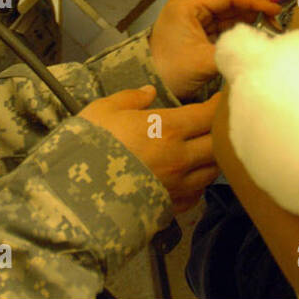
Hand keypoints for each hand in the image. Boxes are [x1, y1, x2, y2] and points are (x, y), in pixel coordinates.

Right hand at [80, 88, 222, 212]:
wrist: (75, 195)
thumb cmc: (88, 147)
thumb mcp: (104, 111)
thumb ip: (130, 98)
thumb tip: (149, 91)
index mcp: (168, 129)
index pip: (208, 114)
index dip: (219, 104)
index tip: (223, 97)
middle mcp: (180, 157)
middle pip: (219, 143)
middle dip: (223, 130)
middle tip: (221, 121)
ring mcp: (178, 185)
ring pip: (212, 170)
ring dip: (213, 157)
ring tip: (206, 148)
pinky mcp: (171, 207)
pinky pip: (196, 194)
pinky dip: (198, 183)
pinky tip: (189, 176)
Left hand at [149, 0, 281, 99]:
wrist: (148, 84)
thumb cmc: (168, 71)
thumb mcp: (204, 62)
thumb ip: (234, 53)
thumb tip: (261, 50)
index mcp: (188, 4)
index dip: (255, 2)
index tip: (276, 11)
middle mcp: (191, 5)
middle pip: (231, 3)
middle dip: (254, 14)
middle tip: (277, 27)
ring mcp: (193, 18)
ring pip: (229, 15)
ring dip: (248, 24)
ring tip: (269, 35)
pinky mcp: (197, 31)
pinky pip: (223, 27)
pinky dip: (238, 33)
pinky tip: (253, 41)